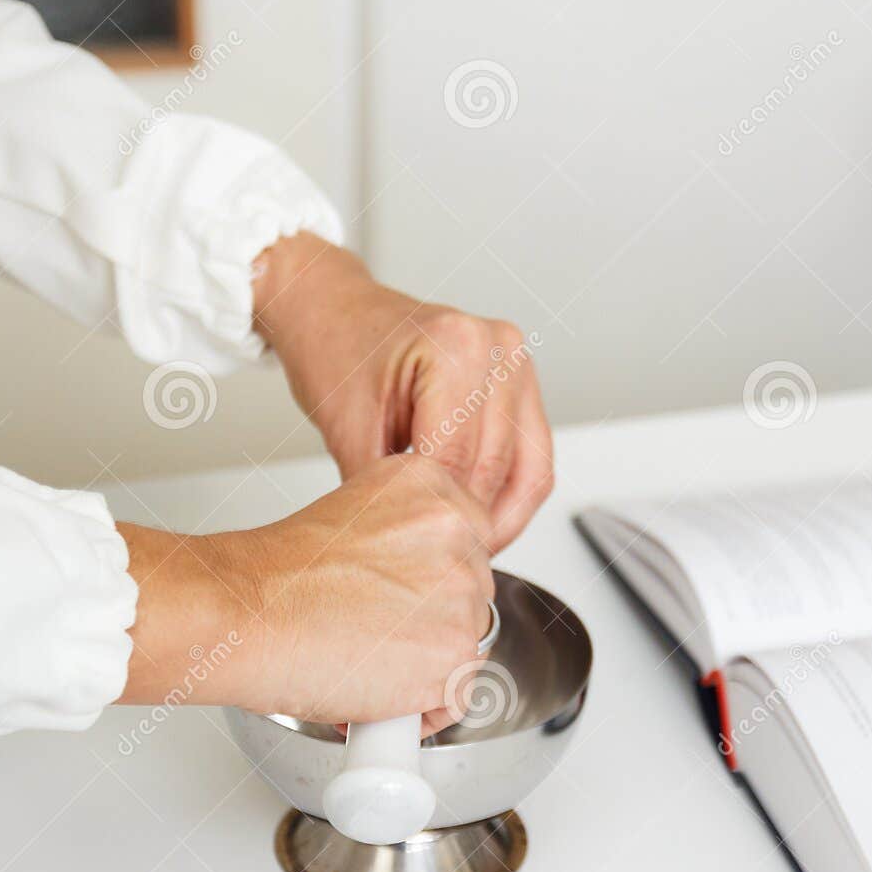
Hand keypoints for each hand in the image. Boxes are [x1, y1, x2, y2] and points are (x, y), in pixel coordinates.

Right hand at [118, 455, 493, 733]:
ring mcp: (461, 598)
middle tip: (372, 630)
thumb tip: (426, 571)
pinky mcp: (453, 656)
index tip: (400, 596)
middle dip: (429, 623)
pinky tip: (378, 693)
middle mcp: (459, 536)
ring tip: (366, 660)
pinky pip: (457, 696)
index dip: (431, 581)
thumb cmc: (277, 574)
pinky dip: (420, 710)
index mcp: (435, 489)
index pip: (470, 545)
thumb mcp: (356, 512)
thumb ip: (407, 532)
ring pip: (467, 646)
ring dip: (424, 665)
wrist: (245, 614)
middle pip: (472, 596)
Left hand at [252, 233, 552, 550]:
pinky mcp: (524, 386)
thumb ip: (385, 488)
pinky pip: (533, 458)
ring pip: (529, 470)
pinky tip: (480, 517)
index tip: (419, 550)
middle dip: (466, 519)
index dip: (437, 513)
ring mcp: (518, 365)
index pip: (458, 459)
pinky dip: (509, 494)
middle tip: (438, 557)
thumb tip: (410, 547)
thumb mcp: (347, 428)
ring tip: (461, 544)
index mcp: (456, 346)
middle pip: (495, 468)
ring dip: (497, 515)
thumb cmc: (337, 352)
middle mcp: (499, 348)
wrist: (338, 314)